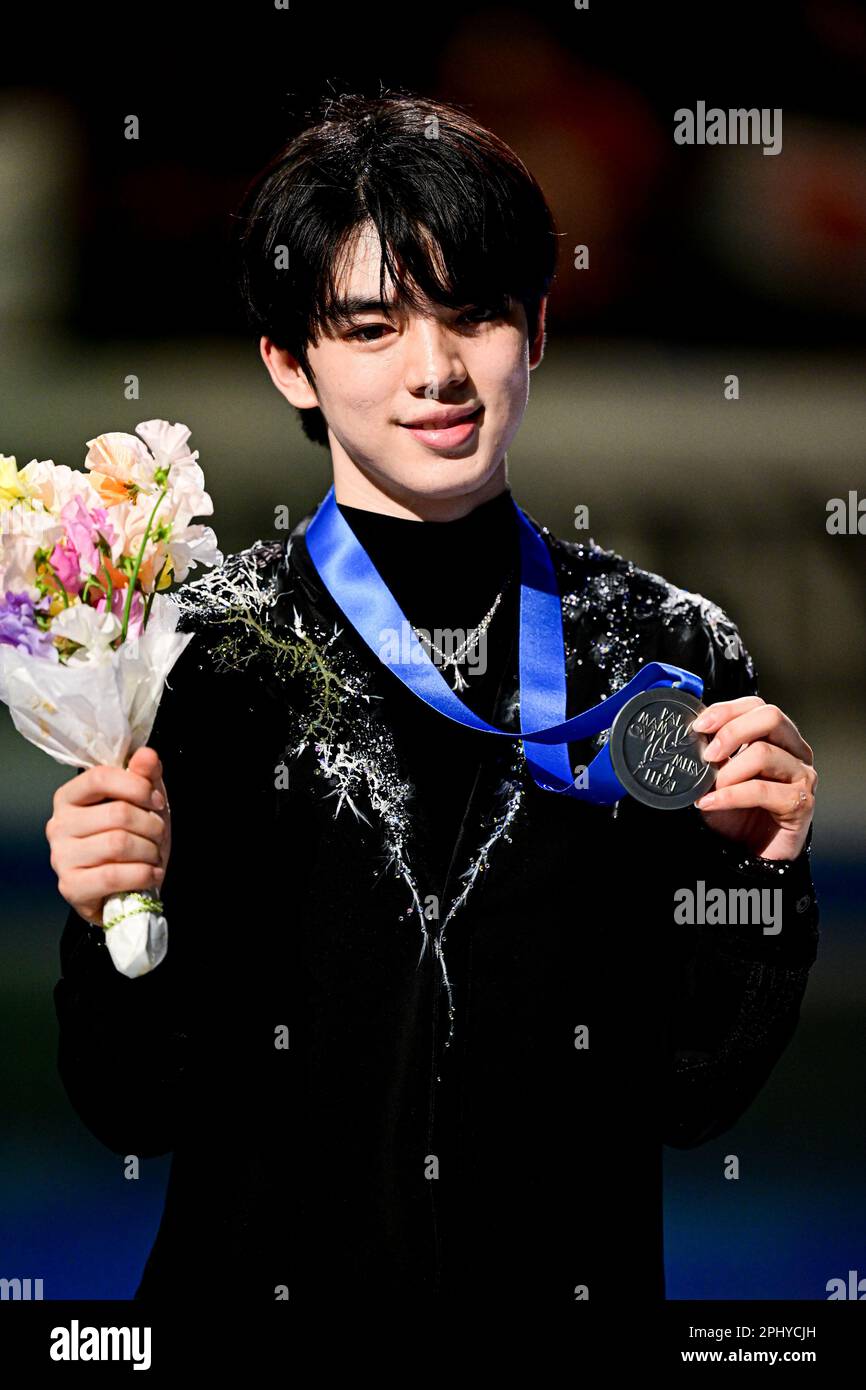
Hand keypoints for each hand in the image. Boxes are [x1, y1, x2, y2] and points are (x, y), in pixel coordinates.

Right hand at [46, 746, 171, 926]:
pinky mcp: (71, 886)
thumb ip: (144, 776)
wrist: (124, 888)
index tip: (156, 801)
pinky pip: (113, 875)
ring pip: (118, 844)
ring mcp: (61, 857)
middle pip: (117, 813)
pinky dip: (143, 874)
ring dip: (150, 851)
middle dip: (151, 825)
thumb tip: (146, 754)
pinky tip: (151, 874)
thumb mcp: (142, 804)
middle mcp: (58, 824)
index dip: (136, 786)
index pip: (100, 777)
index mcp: (70, 797)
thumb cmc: (131, 840)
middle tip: (159, 835)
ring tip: (154, 855)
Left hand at [691, 698, 815, 860]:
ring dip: (728, 771)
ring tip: (710, 788)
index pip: (757, 706)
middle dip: (731, 731)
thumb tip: (691, 734)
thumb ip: (713, 753)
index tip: (699, 726)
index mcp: (776, 738)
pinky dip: (729, 796)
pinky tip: (710, 802)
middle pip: (770, 717)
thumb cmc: (738, 812)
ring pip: (764, 753)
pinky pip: (761, 790)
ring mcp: (801, 775)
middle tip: (708, 755)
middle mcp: (794, 751)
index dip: (727, 710)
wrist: (751, 853)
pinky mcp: (800, 802)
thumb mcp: (718, 776)